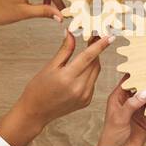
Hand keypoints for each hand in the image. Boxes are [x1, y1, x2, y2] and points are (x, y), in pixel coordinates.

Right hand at [0, 31, 111, 145]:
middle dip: (95, 50)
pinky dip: (90, 73)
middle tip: (93, 38)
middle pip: (94, 64)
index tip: (109, 36)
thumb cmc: (38, 89)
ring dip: (93, 61)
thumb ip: (64, 50)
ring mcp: (84, 96)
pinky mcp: (87, 101)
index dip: (100, 45)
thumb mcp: (50, 66)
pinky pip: (93, 82)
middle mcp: (79, 88)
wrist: (36, 111)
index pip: (88, 57)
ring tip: (86, 53)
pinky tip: (81, 71)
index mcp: (68, 77)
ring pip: (95, 72)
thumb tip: (71, 33)